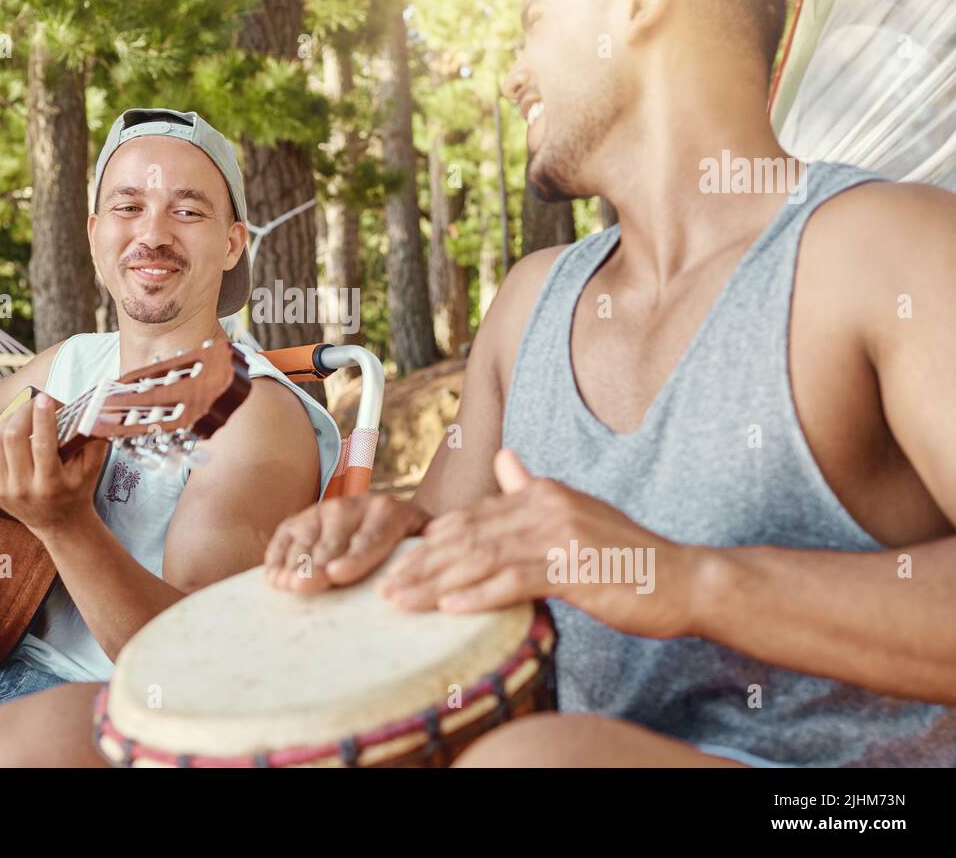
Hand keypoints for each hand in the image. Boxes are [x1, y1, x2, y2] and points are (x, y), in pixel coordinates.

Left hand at [0, 392, 107, 541]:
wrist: (59, 523)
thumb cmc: (77, 489)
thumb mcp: (92, 468)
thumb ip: (94, 439)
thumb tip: (93, 410)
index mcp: (51, 485)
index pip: (42, 445)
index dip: (42, 417)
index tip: (45, 397)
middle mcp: (24, 490)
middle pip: (13, 438)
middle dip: (24, 412)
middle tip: (36, 403)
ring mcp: (3, 492)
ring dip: (9, 422)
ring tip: (24, 417)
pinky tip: (9, 434)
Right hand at [263, 493, 429, 593]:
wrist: (388, 519)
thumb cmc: (407, 543)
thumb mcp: (424, 544)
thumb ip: (425, 556)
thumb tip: (423, 578)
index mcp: (390, 513)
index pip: (371, 538)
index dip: (354, 558)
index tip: (337, 574)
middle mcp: (354, 506)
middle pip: (332, 542)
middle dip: (317, 565)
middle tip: (303, 586)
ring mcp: (324, 510)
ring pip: (306, 539)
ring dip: (293, 563)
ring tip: (284, 584)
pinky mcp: (301, 518)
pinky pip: (284, 536)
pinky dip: (277, 556)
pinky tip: (274, 577)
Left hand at [376, 450, 701, 639]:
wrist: (684, 578)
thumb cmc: (625, 556)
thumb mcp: (575, 513)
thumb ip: (532, 490)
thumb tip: (504, 461)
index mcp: (539, 493)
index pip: (470, 518)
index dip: (428, 543)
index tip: (394, 564)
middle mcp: (545, 506)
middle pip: (466, 536)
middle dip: (420, 563)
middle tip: (383, 587)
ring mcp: (560, 535)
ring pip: (482, 558)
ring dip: (436, 581)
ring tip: (402, 600)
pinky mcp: (576, 566)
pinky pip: (516, 580)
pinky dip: (480, 594)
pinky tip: (451, 608)